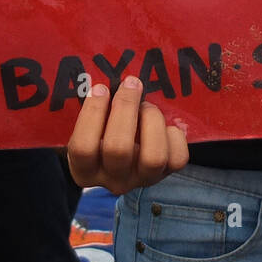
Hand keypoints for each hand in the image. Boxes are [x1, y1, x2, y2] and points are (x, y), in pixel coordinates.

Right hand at [66, 76, 188, 195]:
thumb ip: (92, 109)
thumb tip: (100, 80)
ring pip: (153, 157)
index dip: (92, 113)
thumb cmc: (98, 133)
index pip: (83, 148)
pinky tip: (163, 124)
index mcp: (84, 170)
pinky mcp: (166, 174)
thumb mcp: (86, 127)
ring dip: (151, 120)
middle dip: (126, 108)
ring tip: (146, 105)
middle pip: (119, 149)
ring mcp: (141, 180)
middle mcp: (113, 180)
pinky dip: (174, 135)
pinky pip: (178, 158)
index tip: (99, 88)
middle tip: (130, 84)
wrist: (121, 157)